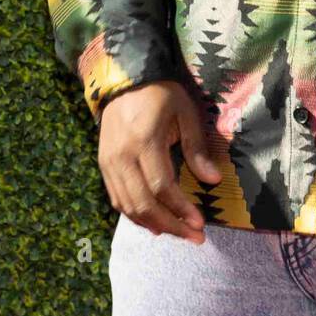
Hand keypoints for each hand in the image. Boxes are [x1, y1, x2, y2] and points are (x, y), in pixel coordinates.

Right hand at [98, 81, 222, 242]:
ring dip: (153, 225)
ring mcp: (108, 162)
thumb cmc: (161, 94)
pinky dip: (135, 215)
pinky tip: (154, 222)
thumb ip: (196, 147)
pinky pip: (117, 199)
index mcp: (144, 141)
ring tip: (178, 232)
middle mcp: (122, 156)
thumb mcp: (186, 112)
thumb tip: (213, 180)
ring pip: (127, 207)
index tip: (200, 223)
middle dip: (170, 225)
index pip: (161, 186)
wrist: (125, 79)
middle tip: (194, 237)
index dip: (181, 209)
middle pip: (143, 204)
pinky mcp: (103, 165)